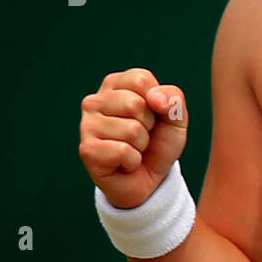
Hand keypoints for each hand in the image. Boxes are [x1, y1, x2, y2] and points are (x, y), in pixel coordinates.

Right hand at [79, 68, 188, 209]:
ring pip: (131, 129)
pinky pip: (123, 151)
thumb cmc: (158, 144)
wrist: (150, 182)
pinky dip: (133, 161)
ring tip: (133, 150)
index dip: (157, 103)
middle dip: (148, 126)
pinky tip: (124, 163)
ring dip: (141, 146)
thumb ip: (173, 98)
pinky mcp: (87, 150)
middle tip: (141, 137)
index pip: (141, 80)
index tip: (152, 116)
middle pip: (135, 104)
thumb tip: (155, 98)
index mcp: (115, 85)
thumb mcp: (175, 118)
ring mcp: (86, 125)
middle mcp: (95, 101)